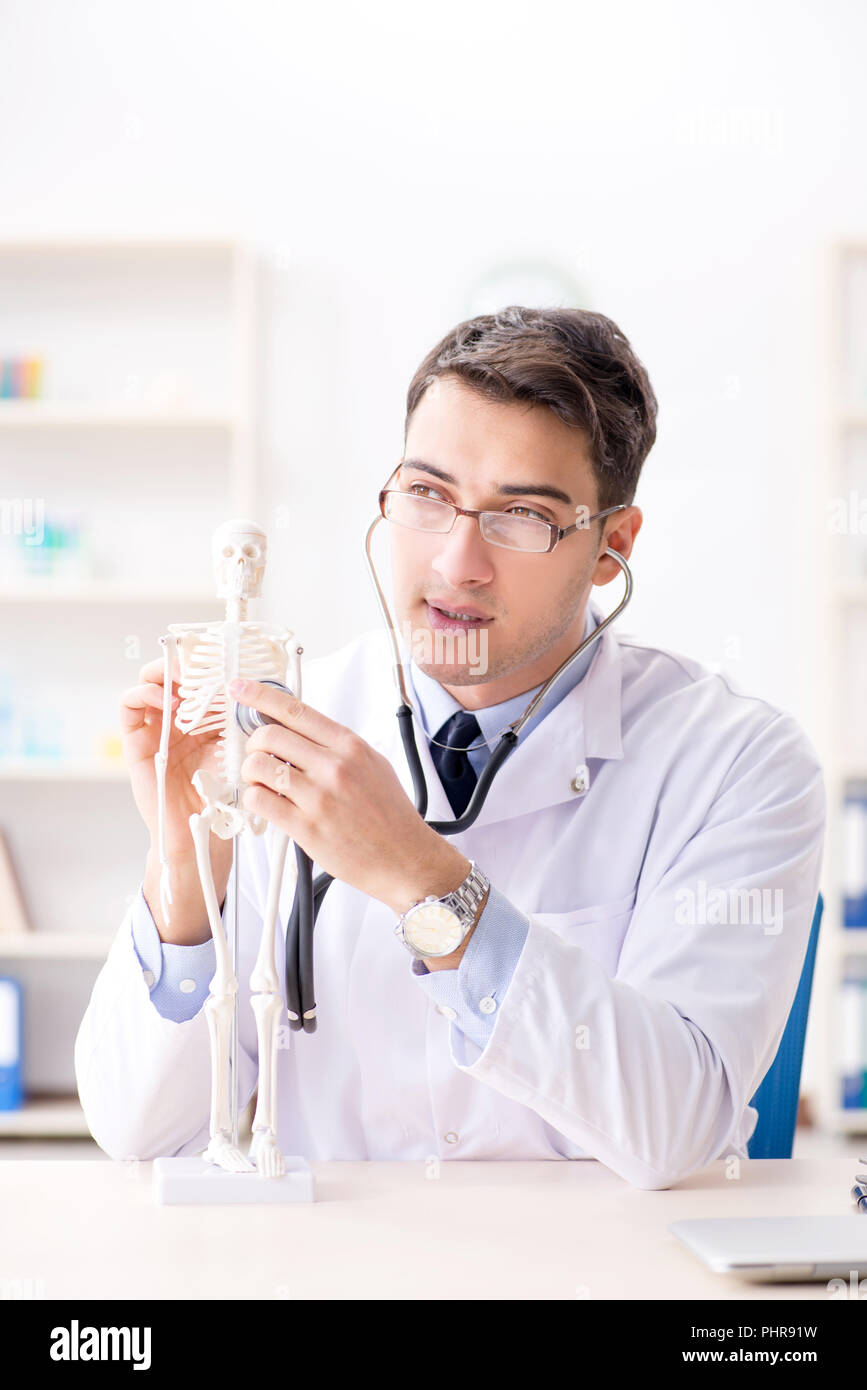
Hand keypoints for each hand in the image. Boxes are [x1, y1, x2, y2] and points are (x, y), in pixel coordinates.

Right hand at [120, 653, 232, 878]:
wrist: (202, 832)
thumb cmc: (223, 796)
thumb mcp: (240, 749)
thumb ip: (241, 721)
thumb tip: (253, 687)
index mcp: (205, 720)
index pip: (200, 680)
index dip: (206, 664)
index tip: (220, 655)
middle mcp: (178, 721)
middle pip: (172, 676)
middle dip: (184, 663)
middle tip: (198, 662)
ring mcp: (156, 730)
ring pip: (148, 684)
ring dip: (162, 673)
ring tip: (181, 678)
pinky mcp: (136, 742)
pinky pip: (129, 707)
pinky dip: (140, 693)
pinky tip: (161, 696)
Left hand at [232, 678, 469, 912]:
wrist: (405, 858)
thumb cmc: (390, 815)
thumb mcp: (373, 765)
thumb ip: (336, 747)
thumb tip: (298, 731)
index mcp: (350, 747)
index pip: (295, 710)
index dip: (260, 695)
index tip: (240, 689)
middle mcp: (334, 767)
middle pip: (269, 735)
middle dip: (253, 744)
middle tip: (258, 756)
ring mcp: (319, 797)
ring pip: (259, 767)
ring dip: (251, 773)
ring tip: (261, 783)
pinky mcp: (306, 828)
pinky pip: (260, 801)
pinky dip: (253, 800)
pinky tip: (265, 804)